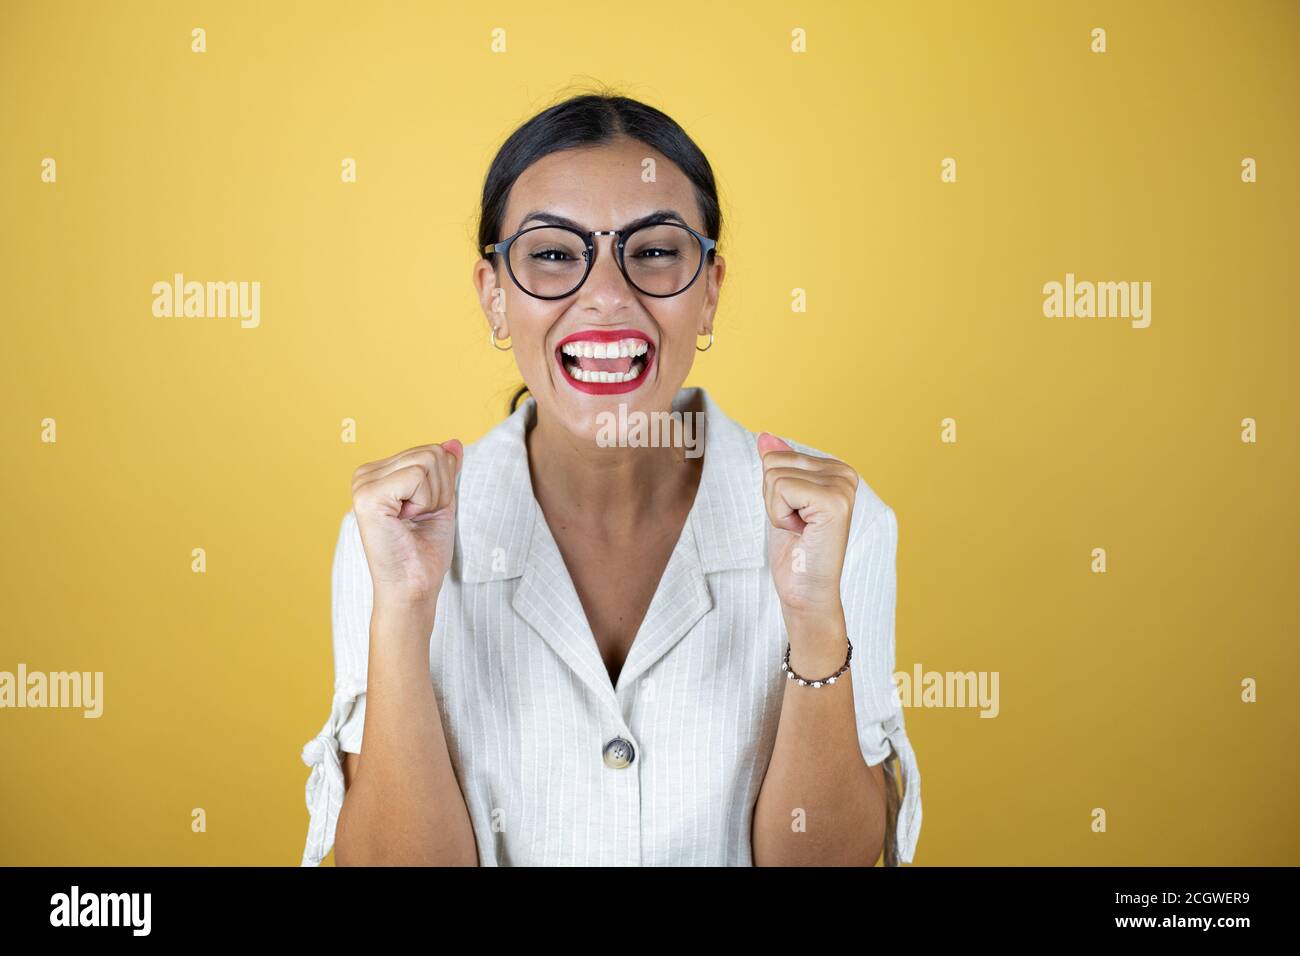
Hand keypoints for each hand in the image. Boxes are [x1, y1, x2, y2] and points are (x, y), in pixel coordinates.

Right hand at [350, 439, 463, 617]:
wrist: (414, 587)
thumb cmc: (424, 551)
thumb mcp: (441, 502)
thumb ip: (444, 471)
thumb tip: (454, 442)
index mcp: (378, 473)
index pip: (431, 450)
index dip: (443, 485)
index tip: (423, 513)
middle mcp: (365, 474)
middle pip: (432, 452)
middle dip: (440, 489)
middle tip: (419, 519)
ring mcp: (363, 483)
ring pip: (428, 461)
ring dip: (433, 497)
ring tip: (412, 521)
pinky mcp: (368, 495)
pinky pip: (419, 475)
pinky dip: (425, 501)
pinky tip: (405, 521)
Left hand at [757, 433, 857, 620]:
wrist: (806, 592)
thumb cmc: (795, 550)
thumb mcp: (780, 501)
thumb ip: (778, 466)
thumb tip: (765, 436)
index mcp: (835, 468)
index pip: (777, 456)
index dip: (773, 491)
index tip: (795, 516)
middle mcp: (844, 472)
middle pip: (774, 462)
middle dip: (773, 498)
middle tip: (796, 525)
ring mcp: (842, 486)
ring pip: (774, 475)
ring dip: (776, 509)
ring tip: (800, 530)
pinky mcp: (834, 500)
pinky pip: (780, 488)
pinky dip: (779, 515)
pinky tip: (801, 532)